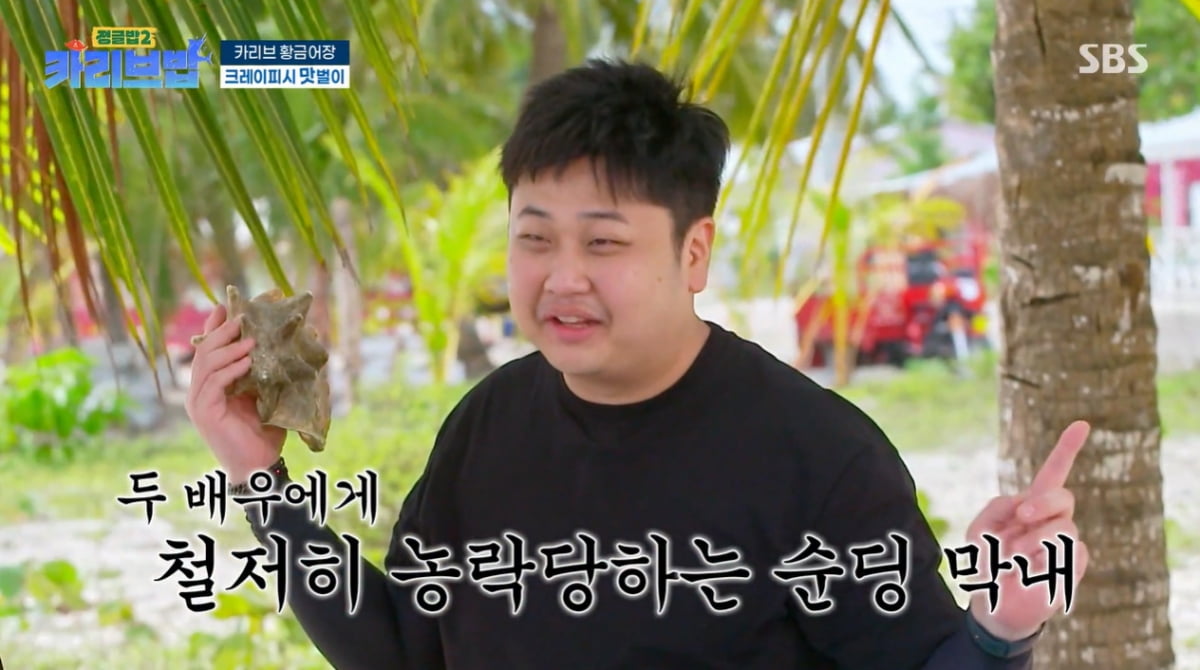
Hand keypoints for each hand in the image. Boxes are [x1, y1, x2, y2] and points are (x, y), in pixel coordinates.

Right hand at [184, 303, 285, 483]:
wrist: (258, 466)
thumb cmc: (264, 432)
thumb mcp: (264, 395)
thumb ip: (263, 373)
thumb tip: (280, 345)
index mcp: (210, 385)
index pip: (208, 350)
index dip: (214, 327)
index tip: (226, 305)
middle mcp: (199, 391)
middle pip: (204, 352)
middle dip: (222, 331)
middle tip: (241, 316)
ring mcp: (198, 402)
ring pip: (206, 364)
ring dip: (229, 348)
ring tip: (249, 337)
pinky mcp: (204, 413)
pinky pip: (213, 384)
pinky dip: (229, 369)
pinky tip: (246, 361)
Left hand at [964, 421, 1090, 640]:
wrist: (993, 604)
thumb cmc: (986, 564)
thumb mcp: (980, 529)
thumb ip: (997, 507)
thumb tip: (1025, 503)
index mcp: (1030, 505)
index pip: (1053, 473)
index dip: (1066, 449)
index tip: (1082, 423)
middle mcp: (1052, 520)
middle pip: (1062, 495)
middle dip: (1043, 502)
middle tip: (1022, 516)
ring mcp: (1066, 542)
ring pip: (1064, 526)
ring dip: (1032, 540)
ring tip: (1014, 558)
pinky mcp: (1074, 566)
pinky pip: (1070, 552)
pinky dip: (1043, 559)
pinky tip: (1029, 571)